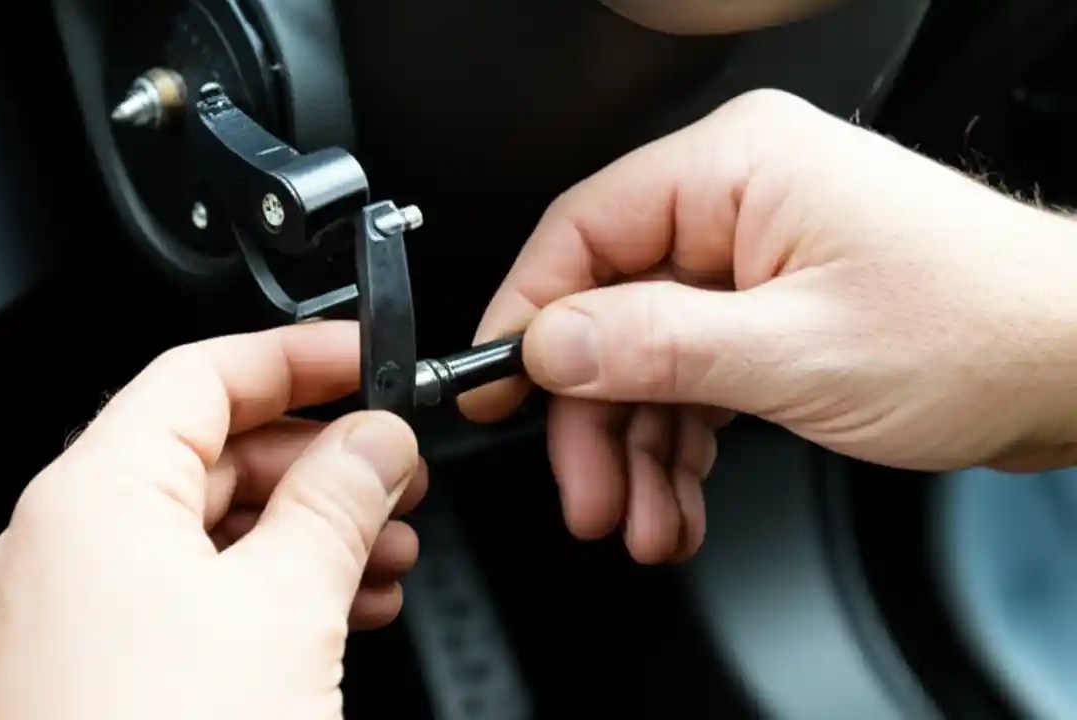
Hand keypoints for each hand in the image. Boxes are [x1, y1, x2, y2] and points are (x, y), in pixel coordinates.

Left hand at [0, 322, 426, 719]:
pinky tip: (330, 617)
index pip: (198, 377)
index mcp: (87, 504)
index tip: (365, 362)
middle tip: (393, 476)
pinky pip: (172, 607)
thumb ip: (338, 500)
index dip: (296, 359)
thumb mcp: (288, 612)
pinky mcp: (75, 687)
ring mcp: (54, 627)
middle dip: (312, 462)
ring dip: (295, 535)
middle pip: (199, 458)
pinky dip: (255, 596)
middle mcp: (50, 556)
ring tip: (380, 555)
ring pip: (194, 539)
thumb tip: (374, 441)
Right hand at [462, 89, 1076, 562]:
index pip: (582, 232)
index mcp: (737, 169)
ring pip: (649, 355)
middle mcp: (739, 202)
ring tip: (643, 520)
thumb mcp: (794, 352)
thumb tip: (550, 347)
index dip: (528, 317)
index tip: (495, 387)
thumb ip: (656, 347)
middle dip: (596, 418)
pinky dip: (680, 442)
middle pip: (611, 309)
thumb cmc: (980, 329)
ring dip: (638, 448)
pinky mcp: (771, 305)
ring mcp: (755, 257)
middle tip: (587, 494)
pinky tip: (677, 498)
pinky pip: (693, 372)